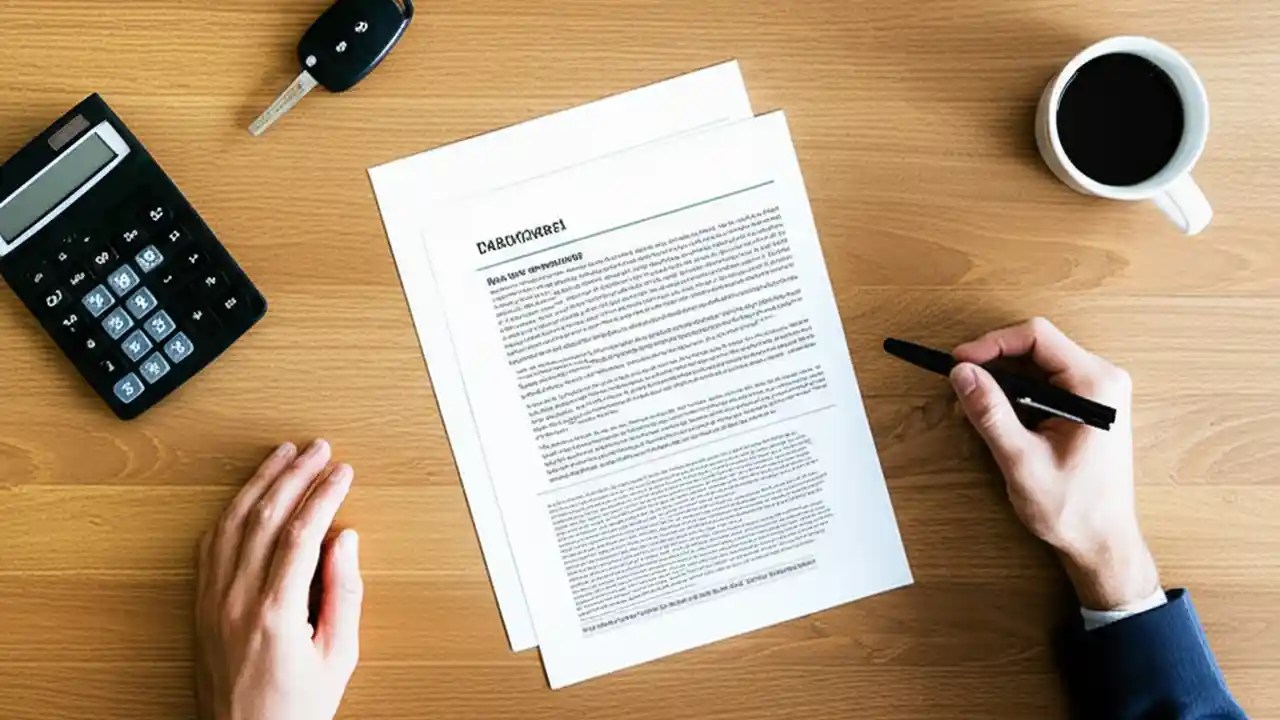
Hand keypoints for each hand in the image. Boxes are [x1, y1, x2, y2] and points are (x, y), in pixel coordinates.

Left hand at [196, 439, 362, 719]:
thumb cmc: (294, 709)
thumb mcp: (339, 657)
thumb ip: (344, 593)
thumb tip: (345, 540)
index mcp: (276, 614)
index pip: (302, 533)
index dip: (324, 494)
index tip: (342, 471)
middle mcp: (237, 601)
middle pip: (265, 517)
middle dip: (295, 475)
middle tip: (318, 449)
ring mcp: (214, 602)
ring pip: (233, 524)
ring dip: (259, 483)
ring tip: (283, 456)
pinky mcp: (202, 606)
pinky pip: (211, 545)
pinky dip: (231, 512)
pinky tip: (247, 495)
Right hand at [948, 318, 1159, 610]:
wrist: (1103, 543)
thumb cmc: (1074, 510)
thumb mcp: (1022, 462)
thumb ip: (991, 414)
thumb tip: (962, 374)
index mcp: (1096, 386)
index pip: (1037, 337)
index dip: (991, 343)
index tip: (959, 362)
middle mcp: (1102, 381)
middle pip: (1035, 346)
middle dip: (993, 362)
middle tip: (961, 385)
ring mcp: (1096, 393)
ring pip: (1036, 364)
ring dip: (1001, 380)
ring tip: (975, 408)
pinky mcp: (1085, 406)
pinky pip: (1043, 382)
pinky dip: (1014, 394)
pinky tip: (998, 419)